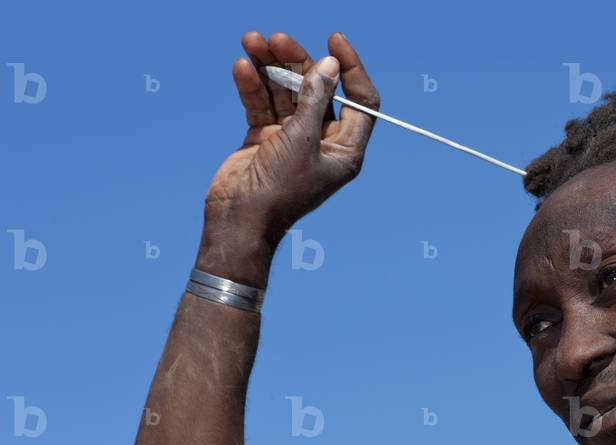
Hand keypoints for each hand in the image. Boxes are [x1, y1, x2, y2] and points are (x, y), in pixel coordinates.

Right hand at [199, 32, 380, 281]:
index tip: (334, 40)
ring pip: (286, 93)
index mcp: (345, 149)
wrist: (239, 220)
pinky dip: (253, 86)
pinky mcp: (264, 139)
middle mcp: (322, 142)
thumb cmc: (279, 189)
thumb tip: (329, 64)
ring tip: (252, 42)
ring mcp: (292, 140)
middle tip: (276, 39)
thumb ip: (315, 98)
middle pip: (318, 90)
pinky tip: (242, 67)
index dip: (351, 69)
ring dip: (270, 67)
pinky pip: (262, 105)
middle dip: (298, 62)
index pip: (361, 101)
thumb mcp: (302, 138)